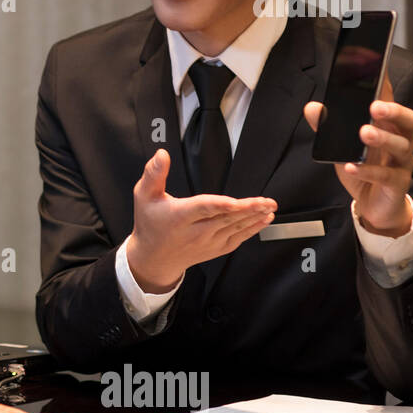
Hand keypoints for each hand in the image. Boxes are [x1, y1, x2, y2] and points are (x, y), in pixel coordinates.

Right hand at [125, 149, 276, 292]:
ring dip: (254, 217)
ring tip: (269, 207)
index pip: (201, 209)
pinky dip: (252, 230)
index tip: (235, 202)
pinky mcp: (215, 248)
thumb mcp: (144, 196)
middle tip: (266, 201)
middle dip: (247, 210)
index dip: (219, 205)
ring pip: (234, 228)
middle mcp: (194, 232)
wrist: (154, 258)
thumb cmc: (150, 223)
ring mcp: (207, 242)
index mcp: (178, 217)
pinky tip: (264, 219)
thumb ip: (153, 174)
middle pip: (224, 219)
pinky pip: (237, 239)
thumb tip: (162, 155)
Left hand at [303, 70, 412, 236]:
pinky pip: (386, 176)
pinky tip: (352, 166)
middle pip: (408, 121)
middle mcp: (401, 141)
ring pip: (401, 147)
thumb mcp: (342, 146)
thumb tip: (312, 107)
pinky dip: (368, 171)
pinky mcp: (397, 184)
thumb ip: (328, 126)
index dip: (387, 86)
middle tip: (375, 106)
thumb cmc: (364, 169)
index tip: (378, 69)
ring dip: (382, 138)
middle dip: (393, 111)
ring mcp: (402, 163)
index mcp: (390, 128)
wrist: (375, 205)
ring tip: (364, 133)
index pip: (392, 102)